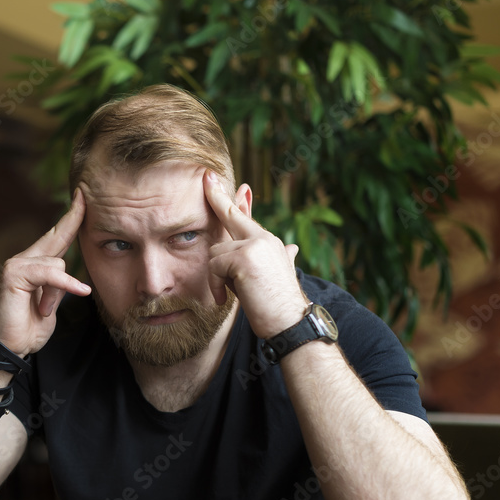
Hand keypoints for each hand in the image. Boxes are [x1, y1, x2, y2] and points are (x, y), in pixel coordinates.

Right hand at [0, 189, 90, 355]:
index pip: (56, 238)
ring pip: (57, 262)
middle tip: (83, 196)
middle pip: (55, 236)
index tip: (82, 199)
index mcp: (34, 265)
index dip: (70, 219)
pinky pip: (50, 273)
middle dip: (72, 217)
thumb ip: (59, 285)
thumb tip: (70, 275)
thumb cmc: (29, 328)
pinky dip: (65, 284)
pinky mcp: (13, 275)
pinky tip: (81, 291)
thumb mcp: (52, 303)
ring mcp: (16, 265)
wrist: (9, 347)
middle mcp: (23, 260)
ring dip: (60, 290)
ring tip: (45, 309)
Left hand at [204, 171, 308, 338]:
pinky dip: (216, 285)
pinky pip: (215, 266)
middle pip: (228, 219)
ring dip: (218, 276)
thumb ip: (275, 256)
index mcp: (268, 241)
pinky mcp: (243, 258)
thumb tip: (293, 247)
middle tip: (206, 176)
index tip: (211, 177)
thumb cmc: (280, 305)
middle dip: (215, 199)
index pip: (243, 215)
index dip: (226, 197)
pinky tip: (225, 298)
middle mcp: (263, 238)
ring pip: (216, 252)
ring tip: (235, 292)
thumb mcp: (276, 274)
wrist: (291, 323)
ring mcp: (254, 245)